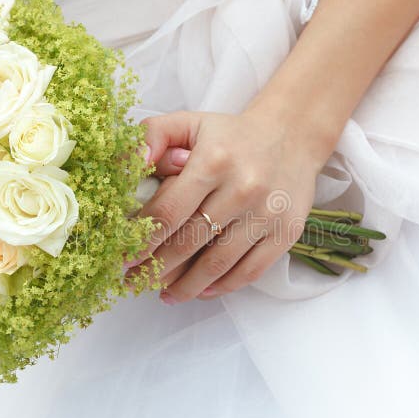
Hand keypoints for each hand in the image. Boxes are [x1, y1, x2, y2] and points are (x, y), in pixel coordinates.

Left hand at [126, 109, 336, 302]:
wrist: (294, 134)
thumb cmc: (232, 134)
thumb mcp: (190, 122)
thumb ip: (153, 135)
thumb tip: (127, 163)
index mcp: (214, 160)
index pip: (169, 211)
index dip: (143, 241)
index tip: (125, 258)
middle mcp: (243, 188)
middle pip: (189, 242)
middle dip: (156, 268)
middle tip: (135, 282)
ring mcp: (267, 214)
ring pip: (218, 264)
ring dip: (186, 286)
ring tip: (165, 295)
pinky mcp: (286, 233)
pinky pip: (250, 271)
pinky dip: (222, 287)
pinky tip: (202, 291)